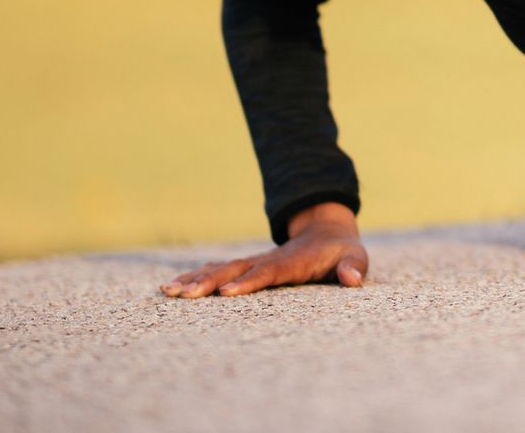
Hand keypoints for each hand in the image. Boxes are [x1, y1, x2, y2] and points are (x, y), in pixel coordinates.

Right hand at [159, 202, 367, 298]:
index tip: (226, 293)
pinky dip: (196, 277)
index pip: (269, 272)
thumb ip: (354, 267)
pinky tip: (173, 287)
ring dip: (195, 279)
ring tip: (168, 291)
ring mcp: (256, 261)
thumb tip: (353, 279)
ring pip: (221, 269)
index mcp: (294, 261)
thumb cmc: (342, 251)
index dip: (249, 282)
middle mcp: (269, 260)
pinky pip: (218, 270)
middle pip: (235, 270)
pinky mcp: (247, 266)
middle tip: (182, 295)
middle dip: (209, 283)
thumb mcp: (356, 257)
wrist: (327, 230)